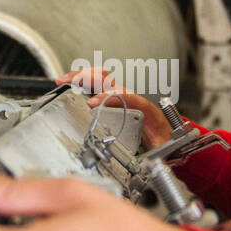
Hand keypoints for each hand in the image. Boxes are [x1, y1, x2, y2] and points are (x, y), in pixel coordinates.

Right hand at [56, 67, 172, 149]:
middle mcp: (129, 97)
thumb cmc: (162, 137)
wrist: (166, 134)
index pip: (123, 95)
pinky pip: (97, 84)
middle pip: (106, 79)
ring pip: (100, 78)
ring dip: (81, 76)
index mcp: (141, 107)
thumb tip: (152, 155)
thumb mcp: (162, 145)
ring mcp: (120, 96)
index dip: (107, 96)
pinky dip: (81, 82)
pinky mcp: (114, 99)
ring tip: (63, 80)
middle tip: (67, 82)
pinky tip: (70, 85)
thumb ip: (157, 149)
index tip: (92, 103)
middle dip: (86, 77)